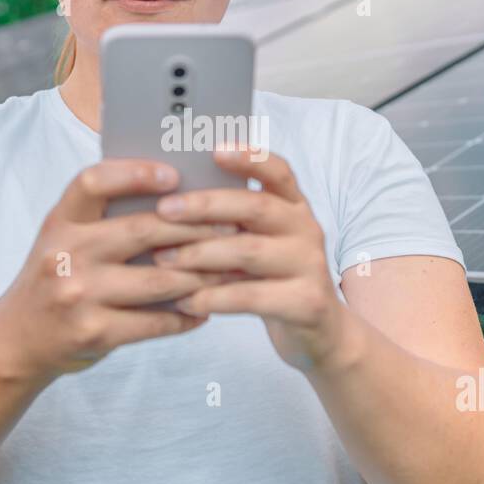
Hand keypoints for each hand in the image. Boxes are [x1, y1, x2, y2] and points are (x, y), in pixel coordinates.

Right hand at [0, 158, 238, 382]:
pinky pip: (154, 322)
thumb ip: (102, 219)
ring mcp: (78, 295)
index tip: (174, 175)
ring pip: (158, 280)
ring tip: (228, 270)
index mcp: (59, 222)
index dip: (135, 173)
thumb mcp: (62, 240)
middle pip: (141, 230)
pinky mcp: (94, 332)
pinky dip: (185, 316)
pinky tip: (204, 310)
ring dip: (200, 276)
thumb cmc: (53, 280)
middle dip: (194, 228)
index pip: (94, 181)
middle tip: (231, 225)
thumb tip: (175, 197)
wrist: (16, 341)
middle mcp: (64, 254)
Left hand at [151, 144, 347, 372]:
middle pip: (255, 207)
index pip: (278, 171)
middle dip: (206, 206)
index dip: (249, 158)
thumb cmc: (273, 281)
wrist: (320, 333)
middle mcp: (306, 229)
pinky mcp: (306, 302)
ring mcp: (310, 265)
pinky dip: (213, 298)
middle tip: (164, 210)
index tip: (214, 150)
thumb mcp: (259, 244)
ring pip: (249, 251)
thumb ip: (231, 223)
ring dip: (200, 253)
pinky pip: (251, 296)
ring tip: (163, 259)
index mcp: (294, 207)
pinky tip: (185, 300)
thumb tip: (170, 202)